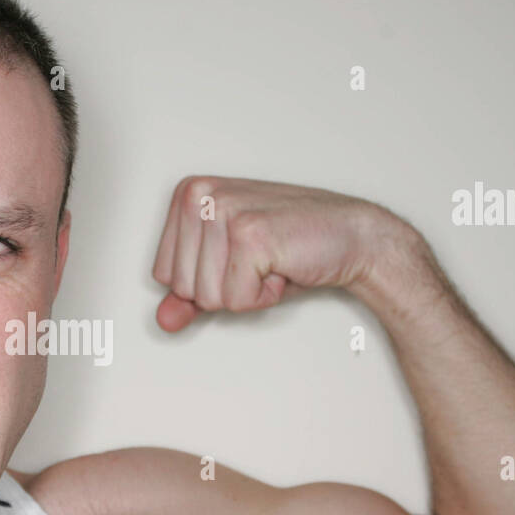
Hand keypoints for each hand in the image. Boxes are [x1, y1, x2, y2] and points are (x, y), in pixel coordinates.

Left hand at [151, 175, 391, 331]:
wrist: (352, 235)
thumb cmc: (292, 245)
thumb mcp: (228, 270)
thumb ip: (190, 295)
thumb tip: (163, 320)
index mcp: (187, 194)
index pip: (162, 274)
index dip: (206, 281)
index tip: (238, 257)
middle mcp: (200, 195)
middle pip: (181, 287)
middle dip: (224, 289)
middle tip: (259, 260)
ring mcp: (224, 211)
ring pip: (206, 297)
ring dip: (245, 293)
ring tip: (271, 261)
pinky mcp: (249, 234)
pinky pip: (235, 300)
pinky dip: (264, 297)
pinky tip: (282, 266)